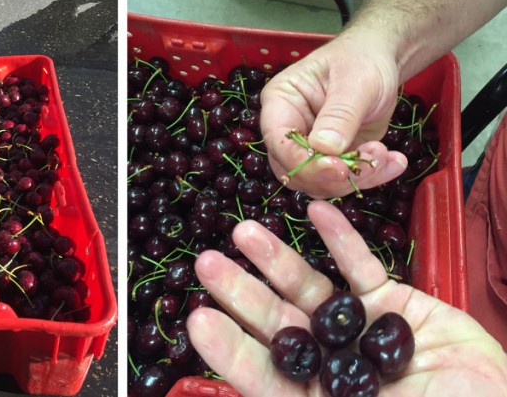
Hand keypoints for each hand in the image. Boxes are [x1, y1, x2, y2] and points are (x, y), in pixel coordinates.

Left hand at [186, 201, 506, 395]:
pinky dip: (340, 240)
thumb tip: (256, 396)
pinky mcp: (391, 303)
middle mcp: (329, 362)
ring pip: (309, 289)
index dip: (230, 349)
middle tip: (205, 262)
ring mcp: (358, 329)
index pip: (263, 373)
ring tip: (244, 231)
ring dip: (277, 259)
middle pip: (277, 324)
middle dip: (241, 292)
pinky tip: (317, 212)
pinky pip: (360, 267)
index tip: (198, 320)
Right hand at [260, 32, 406, 197]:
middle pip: (294, 169)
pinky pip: (343, 180)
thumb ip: (339, 116)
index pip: (278, 141)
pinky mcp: (333, 158)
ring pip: (319, 182)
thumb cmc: (361, 59)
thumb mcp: (354, 82)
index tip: (337, 167)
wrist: (381, 60)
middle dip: (333, 176)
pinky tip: (393, 163)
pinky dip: (369, 178)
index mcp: (281, 103)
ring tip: (387, 158)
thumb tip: (325, 149)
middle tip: (370, 164)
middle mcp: (288, 128)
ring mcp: (309, 146)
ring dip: (355, 179)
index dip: (302, 161)